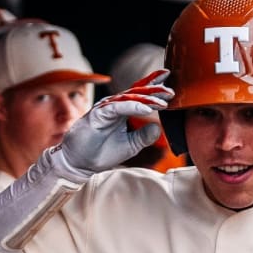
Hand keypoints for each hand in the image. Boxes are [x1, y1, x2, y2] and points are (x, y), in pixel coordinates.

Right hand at [57, 69, 172, 178]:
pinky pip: (118, 107)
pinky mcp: (98, 115)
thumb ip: (144, 136)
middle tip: (171, 90)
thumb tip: (159, 127)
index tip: (172, 89)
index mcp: (122, 110)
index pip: (140, 96)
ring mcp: (105, 109)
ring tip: (162, 100)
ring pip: (129, 98)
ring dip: (147, 97)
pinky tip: (146, 108)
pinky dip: (133, 107)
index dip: (154, 90)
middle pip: (137, 92)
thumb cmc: (101, 153)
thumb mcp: (130, 145)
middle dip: (154, 89)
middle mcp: (114, 106)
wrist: (80, 163)